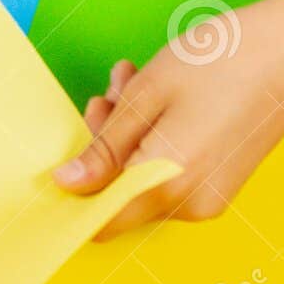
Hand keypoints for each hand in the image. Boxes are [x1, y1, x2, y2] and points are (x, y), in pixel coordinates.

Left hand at [53, 0, 283, 238]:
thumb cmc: (221, 63)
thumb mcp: (146, 95)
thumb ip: (105, 147)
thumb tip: (67, 183)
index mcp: (165, 186)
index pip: (100, 220)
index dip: (75, 192)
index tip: (61, 158)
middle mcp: (189, 204)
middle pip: (120, 191)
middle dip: (105, 143)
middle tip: (108, 94)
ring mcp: (210, 195)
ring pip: (144, 174)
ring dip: (129, 131)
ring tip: (133, 82)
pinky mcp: (221, 180)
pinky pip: (171, 168)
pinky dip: (156, 136)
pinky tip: (158, 96)